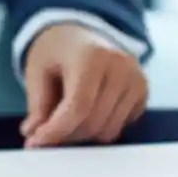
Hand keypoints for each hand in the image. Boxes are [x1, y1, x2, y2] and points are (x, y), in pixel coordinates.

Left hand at [21, 23, 147, 147]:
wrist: (81, 33)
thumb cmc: (56, 53)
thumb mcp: (37, 72)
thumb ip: (38, 105)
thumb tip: (35, 135)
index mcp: (91, 57)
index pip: (78, 107)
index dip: (56, 131)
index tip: (34, 143)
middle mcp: (121, 67)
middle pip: (94, 123)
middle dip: (65, 136)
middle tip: (43, 135)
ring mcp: (137, 79)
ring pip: (108, 130)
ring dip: (81, 136)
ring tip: (62, 122)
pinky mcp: (143, 91)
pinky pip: (120, 126)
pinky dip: (98, 128)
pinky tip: (85, 114)